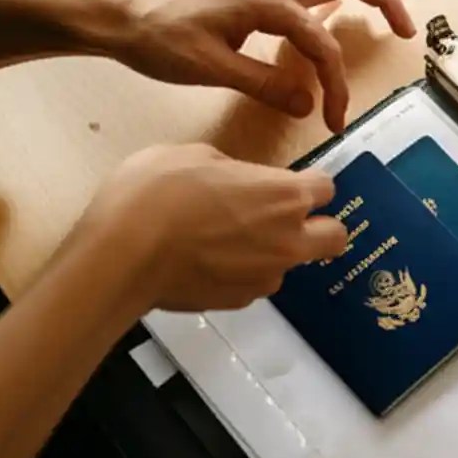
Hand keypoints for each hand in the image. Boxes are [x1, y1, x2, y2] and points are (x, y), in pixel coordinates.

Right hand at [74, 143, 346, 311]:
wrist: (122, 255)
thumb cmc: (156, 192)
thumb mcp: (193, 156)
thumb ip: (232, 170)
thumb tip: (238, 182)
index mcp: (284, 195)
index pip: (327, 189)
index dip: (310, 185)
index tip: (290, 184)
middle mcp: (289, 238)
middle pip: (336, 237)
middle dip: (321, 227)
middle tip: (285, 220)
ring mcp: (267, 275)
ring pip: (291, 264)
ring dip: (273, 253)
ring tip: (226, 242)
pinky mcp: (241, 301)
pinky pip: (255, 284)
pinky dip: (240, 274)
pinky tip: (205, 264)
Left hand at [96, 0, 416, 131]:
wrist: (113, 13)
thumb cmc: (155, 37)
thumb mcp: (209, 69)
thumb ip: (263, 85)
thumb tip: (308, 103)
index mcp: (267, 5)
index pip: (322, 47)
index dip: (336, 87)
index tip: (336, 120)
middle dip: (381, 0)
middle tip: (407, 28)